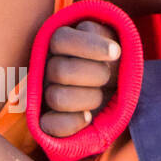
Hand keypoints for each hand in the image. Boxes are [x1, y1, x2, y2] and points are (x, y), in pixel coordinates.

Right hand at [39, 20, 119, 137]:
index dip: (89, 46)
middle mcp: (45, 67)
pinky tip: (88, 117)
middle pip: (60, 71)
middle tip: (108, 74)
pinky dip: (72, 123)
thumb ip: (102, 35)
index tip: (115, 52)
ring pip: (57, 98)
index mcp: (57, 44)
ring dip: (89, 98)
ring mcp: (44, 94)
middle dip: (95, 75)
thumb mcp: (110, 41)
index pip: (61, 40)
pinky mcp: (47, 120)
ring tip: (101, 94)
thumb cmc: (111, 61)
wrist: (115, 86)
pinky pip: (50, 125)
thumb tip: (109, 48)